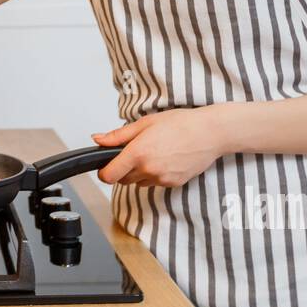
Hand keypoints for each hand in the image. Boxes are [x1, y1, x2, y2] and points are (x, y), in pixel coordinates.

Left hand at [91, 105, 233, 186]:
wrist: (209, 133)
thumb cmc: (181, 123)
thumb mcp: (145, 123)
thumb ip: (118, 135)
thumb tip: (97, 140)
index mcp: (138, 152)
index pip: (109, 175)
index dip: (104, 172)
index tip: (105, 166)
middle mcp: (148, 169)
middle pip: (123, 180)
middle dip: (123, 169)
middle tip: (135, 152)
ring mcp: (161, 179)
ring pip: (139, 182)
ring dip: (140, 172)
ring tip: (155, 153)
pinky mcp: (173, 184)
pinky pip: (155, 183)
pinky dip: (155, 174)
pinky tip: (166, 159)